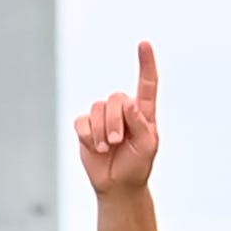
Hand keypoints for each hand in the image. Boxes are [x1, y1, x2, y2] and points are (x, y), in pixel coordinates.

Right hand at [73, 42, 160, 195]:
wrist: (118, 185)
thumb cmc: (137, 165)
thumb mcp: (148, 147)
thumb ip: (142, 124)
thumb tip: (130, 103)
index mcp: (143, 112)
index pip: (146, 84)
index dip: (146, 64)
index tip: (144, 44)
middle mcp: (122, 110)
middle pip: (115, 98)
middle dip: (115, 121)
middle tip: (117, 141)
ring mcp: (102, 118)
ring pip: (97, 108)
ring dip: (101, 130)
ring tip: (106, 147)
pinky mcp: (86, 127)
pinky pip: (82, 121)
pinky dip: (88, 135)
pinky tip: (95, 147)